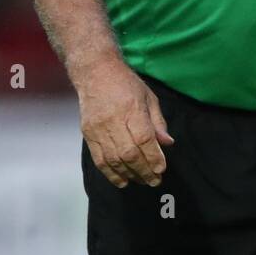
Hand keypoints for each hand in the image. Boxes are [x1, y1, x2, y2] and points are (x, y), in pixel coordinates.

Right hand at [76, 60, 174, 187]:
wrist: (95, 73)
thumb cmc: (126, 84)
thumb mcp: (149, 97)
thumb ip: (158, 122)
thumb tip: (167, 143)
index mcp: (132, 109)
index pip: (144, 139)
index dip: (153, 157)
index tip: (161, 169)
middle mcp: (113, 121)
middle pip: (129, 153)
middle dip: (143, 170)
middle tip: (154, 181)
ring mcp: (98, 129)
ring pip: (113, 159)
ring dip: (129, 174)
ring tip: (141, 181)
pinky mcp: (88, 134)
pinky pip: (99, 159)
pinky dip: (110, 173)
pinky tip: (122, 181)